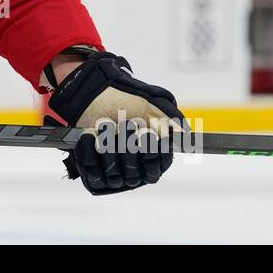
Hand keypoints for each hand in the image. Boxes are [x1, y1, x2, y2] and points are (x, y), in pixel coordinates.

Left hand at [44, 50, 184, 195]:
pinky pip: (93, 172)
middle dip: (130, 147)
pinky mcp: (94, 176)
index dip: (154, 152)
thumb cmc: (126, 103)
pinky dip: (90, 153)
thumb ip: (168, 117)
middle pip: (135, 172)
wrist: (94, 96)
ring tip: (106, 124)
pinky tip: (89, 134)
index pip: (158, 166)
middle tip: (127, 124)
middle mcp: (135, 172)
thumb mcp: (151, 104)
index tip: (149, 133)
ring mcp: (115, 176)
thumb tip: (183, 132)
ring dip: (109, 147)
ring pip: (114, 173)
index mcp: (153, 160)